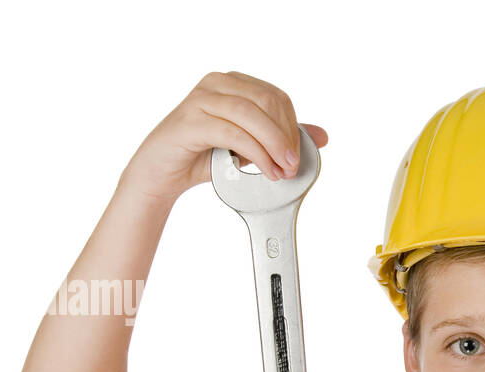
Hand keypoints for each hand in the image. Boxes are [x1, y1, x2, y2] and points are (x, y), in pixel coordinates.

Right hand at [120, 70, 328, 205]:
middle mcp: (216, 83)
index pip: (276, 97)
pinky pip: (233, 133)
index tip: (296, 157)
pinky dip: (256, 154)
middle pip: (267, 101)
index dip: (292, 128)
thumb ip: (281, 138)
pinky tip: (265, 171)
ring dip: (273, 146)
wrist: (163, 175)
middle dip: (285, 137)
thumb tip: (322, 136)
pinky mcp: (190, 120)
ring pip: (251, 114)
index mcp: (232, 83)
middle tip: (292, 167)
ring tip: (281, 172)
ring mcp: (201, 98)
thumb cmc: (205, 158)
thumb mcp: (251, 147)